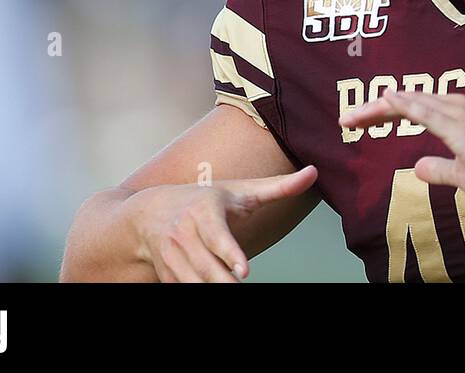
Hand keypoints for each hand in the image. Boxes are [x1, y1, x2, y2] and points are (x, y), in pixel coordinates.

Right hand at [129, 167, 317, 282]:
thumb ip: (279, 187)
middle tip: (240, 289)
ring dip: (208, 289)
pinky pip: (179, 288)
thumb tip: (314, 171)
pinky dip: (194, 292)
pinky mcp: (165, 272)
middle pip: (205, 266)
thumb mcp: (240, 190)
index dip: (229, 253)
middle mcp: (183, 233)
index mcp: (204, 210)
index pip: (217, 235)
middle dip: (222, 282)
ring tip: (231, 293)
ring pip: (191, 281)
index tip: (244, 271)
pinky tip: (212, 293)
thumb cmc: (205, 199)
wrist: (150, 212)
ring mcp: (171, 254)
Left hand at [339, 89, 464, 207]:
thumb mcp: (463, 176)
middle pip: (407, 101)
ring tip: (352, 116)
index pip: (413, 108)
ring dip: (380, 106)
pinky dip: (404, 104)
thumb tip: (418, 167)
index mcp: (457, 117)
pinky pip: (427, 111)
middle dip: (373, 109)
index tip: (358, 122)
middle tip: (344, 119)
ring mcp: (460, 114)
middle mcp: (457, 108)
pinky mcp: (462, 126)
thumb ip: (441, 169)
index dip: (383, 111)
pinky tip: (386, 101)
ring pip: (412, 102)